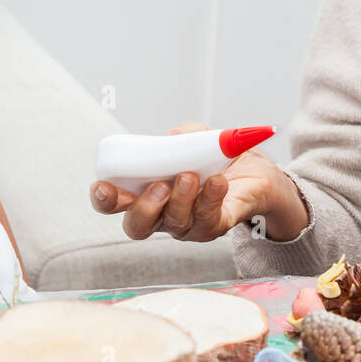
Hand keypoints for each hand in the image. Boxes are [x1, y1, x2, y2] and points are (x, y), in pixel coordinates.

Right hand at [89, 122, 309, 242]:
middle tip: (157, 186)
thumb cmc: (218, 159)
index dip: (104, 198)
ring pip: (173, 222)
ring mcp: (187, 224)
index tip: (103, 186)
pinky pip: (207, 219)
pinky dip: (210, 198)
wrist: (258, 174)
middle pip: (137, 226)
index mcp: (146, 191)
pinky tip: (217, 181)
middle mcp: (162, 214)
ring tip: (190, 176)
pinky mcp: (214, 226)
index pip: (116, 202)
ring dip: (180, 199)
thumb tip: (174, 136)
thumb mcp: (200, 138)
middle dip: (141, 208)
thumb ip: (186, 135)